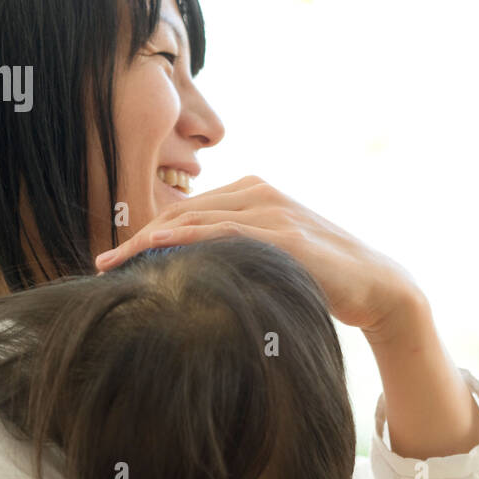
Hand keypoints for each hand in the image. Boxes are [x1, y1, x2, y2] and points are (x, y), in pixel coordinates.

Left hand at [93, 175, 420, 333]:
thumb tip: (197, 278)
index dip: (147, 232)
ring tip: (116, 263)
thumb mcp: (273, 258)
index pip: (188, 210)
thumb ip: (239, 254)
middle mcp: (260, 193)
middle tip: (101, 263)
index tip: (115, 257)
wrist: (376, 285)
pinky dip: (187, 239)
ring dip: (150, 240)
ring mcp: (272, 210)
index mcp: (254, 194)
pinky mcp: (284, 233)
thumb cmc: (323, 277)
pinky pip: (225, 232)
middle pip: (183, 210)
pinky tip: (158, 250)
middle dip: (138, 237)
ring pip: (196, 219)